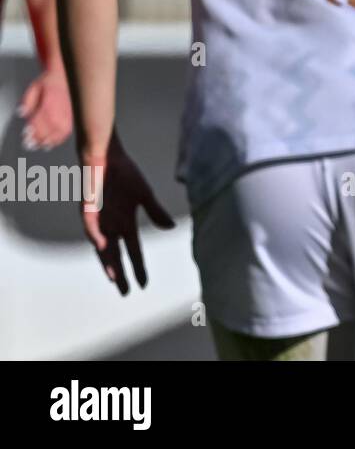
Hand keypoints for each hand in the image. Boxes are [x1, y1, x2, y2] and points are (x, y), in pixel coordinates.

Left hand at [20, 67, 72, 150]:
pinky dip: (60, 139)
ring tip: (41, 145)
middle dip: (38, 138)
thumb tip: (22, 113)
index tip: (26, 136)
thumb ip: (27, 101)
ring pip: (58, 133)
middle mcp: (59, 111)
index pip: (39, 122)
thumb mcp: (33, 88)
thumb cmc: (48, 82)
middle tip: (30, 145)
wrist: (63, 77)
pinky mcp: (71, 117)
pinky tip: (53, 142)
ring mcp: (67, 115)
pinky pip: (66, 132)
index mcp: (49, 104)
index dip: (32, 131)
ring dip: (49, 141)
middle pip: (48, 130)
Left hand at [82, 135, 174, 295]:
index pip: (133, 250)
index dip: (138, 267)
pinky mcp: (88, 209)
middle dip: (120, 273)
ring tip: (113, 277)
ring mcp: (99, 219)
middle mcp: (111, 225)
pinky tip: (101, 245)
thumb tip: (171, 228)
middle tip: (124, 292)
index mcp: (125, 222)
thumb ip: (155, 212)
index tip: (144, 284)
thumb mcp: (145, 195)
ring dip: (106, 261)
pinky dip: (95, 236)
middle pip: (115, 255)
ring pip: (102, 247)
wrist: (106, 156)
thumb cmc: (124, 173)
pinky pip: (91, 226)